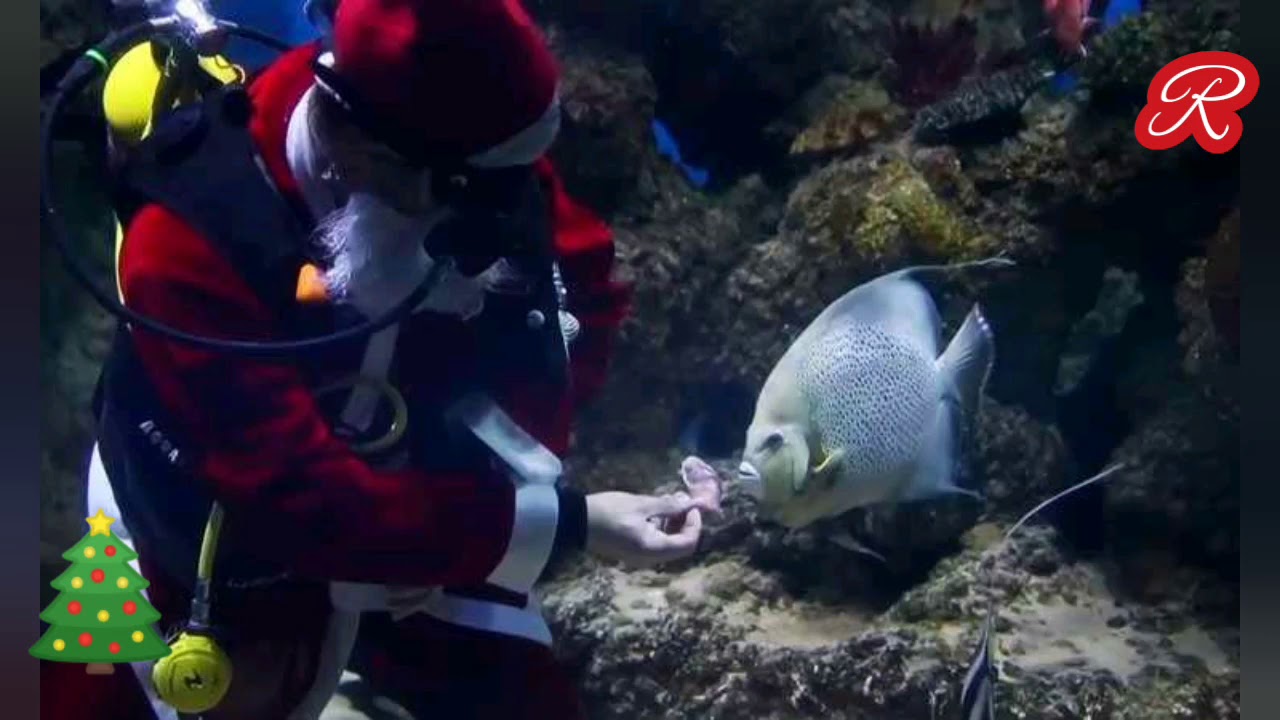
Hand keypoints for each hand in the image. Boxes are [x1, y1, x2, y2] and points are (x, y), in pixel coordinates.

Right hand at [584, 491, 709, 567]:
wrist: (577, 522)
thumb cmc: (610, 511)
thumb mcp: (641, 505)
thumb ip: (668, 506)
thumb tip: (691, 503)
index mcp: (654, 549)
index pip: (688, 544)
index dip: (695, 524)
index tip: (691, 505)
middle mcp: (650, 558)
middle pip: (680, 546)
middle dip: (686, 524)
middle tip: (683, 502)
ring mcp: (640, 557)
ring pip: (668, 545)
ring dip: (674, 525)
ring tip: (670, 501)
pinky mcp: (632, 551)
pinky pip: (656, 543)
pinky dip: (662, 529)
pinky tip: (657, 511)